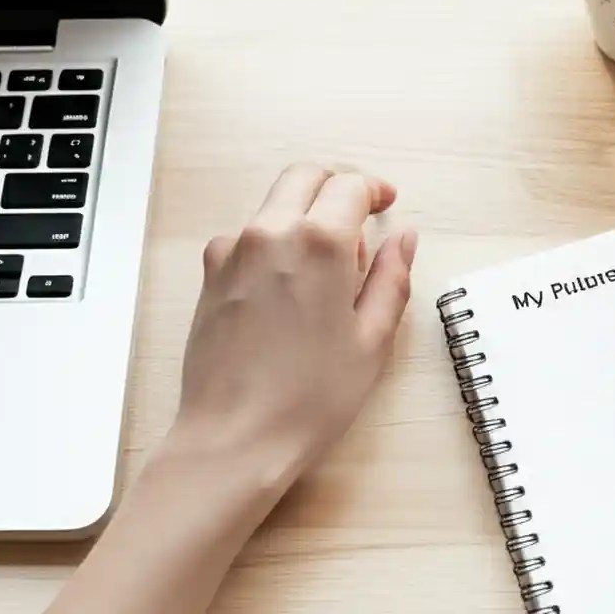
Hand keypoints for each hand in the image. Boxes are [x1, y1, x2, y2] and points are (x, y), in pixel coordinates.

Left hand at [174, 164, 416, 492]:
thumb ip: (392, 278)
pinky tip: (290, 289)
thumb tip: (404, 238)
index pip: (350, 186)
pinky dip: (274, 244)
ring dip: (305, 214)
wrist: (234, 439)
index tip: (387, 202)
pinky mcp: (210, 275)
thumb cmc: (310, 398)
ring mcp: (232, 251)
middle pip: (305, 176)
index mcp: (319, 243)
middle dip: (336, 184)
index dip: (374, 189)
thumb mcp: (372, 340)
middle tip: (361, 211)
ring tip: (328, 268)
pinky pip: (248, 238)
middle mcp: (269, 232)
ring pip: (274, 205)